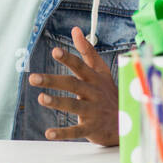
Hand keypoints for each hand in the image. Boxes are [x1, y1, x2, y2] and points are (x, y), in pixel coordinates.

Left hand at [28, 26, 118, 145]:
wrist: (129, 121)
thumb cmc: (109, 93)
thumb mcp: (101, 70)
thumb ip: (87, 51)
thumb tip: (75, 29)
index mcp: (94, 78)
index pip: (80, 66)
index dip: (68, 58)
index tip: (55, 51)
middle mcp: (94, 92)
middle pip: (72, 84)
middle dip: (52, 80)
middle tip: (33, 78)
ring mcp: (94, 110)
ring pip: (74, 105)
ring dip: (57, 102)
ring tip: (41, 98)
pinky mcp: (92, 128)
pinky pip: (77, 131)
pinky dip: (63, 133)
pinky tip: (49, 133)